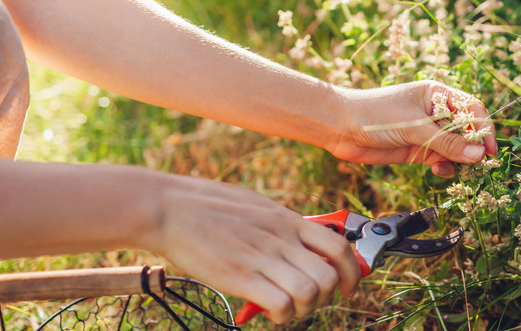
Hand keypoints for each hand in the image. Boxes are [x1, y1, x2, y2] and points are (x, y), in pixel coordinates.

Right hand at [144, 176, 360, 323]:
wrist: (168, 208)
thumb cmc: (206, 203)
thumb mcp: (254, 203)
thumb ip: (278, 221)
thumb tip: (295, 234)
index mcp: (287, 219)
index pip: (339, 247)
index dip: (352, 272)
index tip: (348, 287)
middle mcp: (281, 238)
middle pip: (330, 276)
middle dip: (327, 297)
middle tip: (309, 300)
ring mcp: (262, 258)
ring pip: (311, 293)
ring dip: (306, 309)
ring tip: (288, 308)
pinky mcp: (241, 278)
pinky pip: (282, 305)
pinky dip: (283, 316)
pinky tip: (269, 311)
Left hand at [328, 80, 497, 177]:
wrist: (340, 127)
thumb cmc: (375, 113)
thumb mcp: (414, 126)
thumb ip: (446, 141)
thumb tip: (479, 154)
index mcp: (436, 94)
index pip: (472, 109)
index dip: (484, 128)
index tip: (490, 149)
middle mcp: (434, 112)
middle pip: (467, 130)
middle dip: (474, 147)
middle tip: (478, 164)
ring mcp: (426, 132)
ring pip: (455, 148)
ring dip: (460, 160)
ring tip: (458, 169)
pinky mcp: (417, 150)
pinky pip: (441, 159)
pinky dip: (445, 167)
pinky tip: (439, 170)